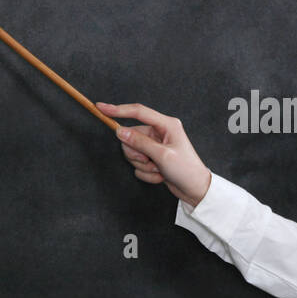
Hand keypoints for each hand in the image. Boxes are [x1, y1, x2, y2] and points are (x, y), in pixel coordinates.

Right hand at [96, 102, 212, 208]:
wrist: (195, 190)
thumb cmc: (186, 170)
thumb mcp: (162, 155)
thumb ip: (140, 142)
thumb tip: (120, 131)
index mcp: (166, 124)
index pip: (138, 112)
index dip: (118, 109)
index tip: (101, 108)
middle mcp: (160, 132)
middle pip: (131, 136)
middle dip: (137, 154)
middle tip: (150, 162)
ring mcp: (155, 146)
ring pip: (133, 152)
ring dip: (143, 165)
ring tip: (159, 170)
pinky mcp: (152, 158)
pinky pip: (138, 164)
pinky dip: (146, 173)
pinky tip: (160, 176)